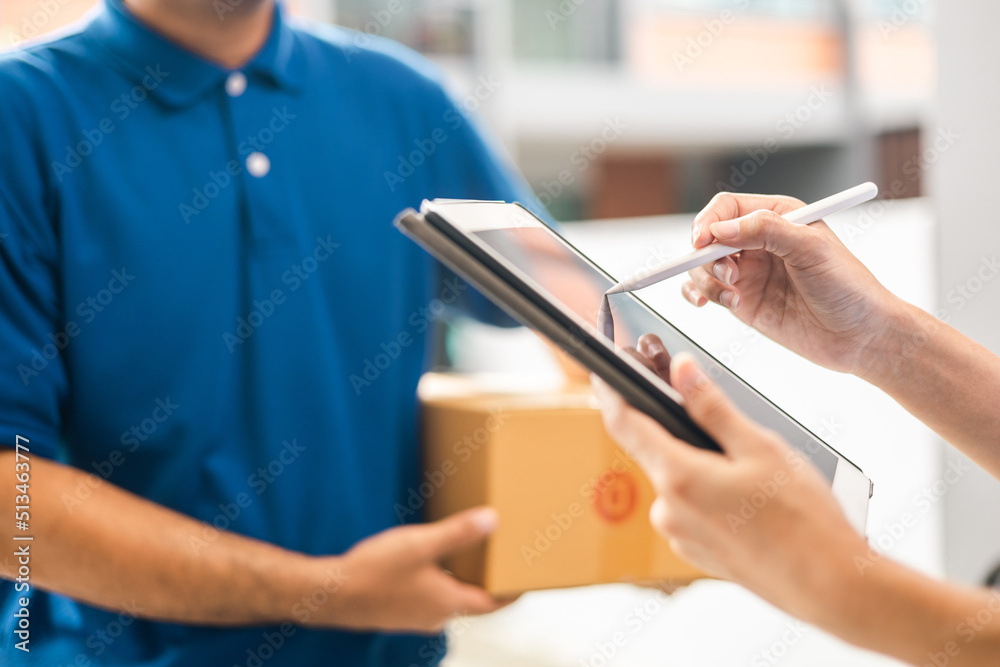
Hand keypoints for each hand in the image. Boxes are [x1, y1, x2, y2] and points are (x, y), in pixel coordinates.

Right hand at [311, 507, 509, 633]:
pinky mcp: (397, 612)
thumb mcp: (421, 544)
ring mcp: (415, 617)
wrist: (331, 596)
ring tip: (466, 555)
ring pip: (448, 599)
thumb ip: (458, 533)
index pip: (493, 603)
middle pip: (472, 601)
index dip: (511, 592)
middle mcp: (436, 616)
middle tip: (496, 559)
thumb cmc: (375, 572)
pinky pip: (428, 598)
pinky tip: (427, 563)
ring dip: (460, 580)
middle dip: (486, 581)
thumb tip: (493, 520)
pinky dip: (438, 581)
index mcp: (449, 603)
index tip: (525, 580)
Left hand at [591, 353, 866, 621]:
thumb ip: (712, 406)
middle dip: (680, 428)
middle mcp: (668, 510)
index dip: (611, 390)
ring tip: (756, 471)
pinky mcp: (697, 552)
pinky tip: (753, 500)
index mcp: (678, 478)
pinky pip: (693, 507)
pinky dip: (712, 493)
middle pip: (656, 450)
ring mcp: (680, 536)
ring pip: (679, 479)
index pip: (624, 423)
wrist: (832, 588)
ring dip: (704, 464)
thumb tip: (680, 369)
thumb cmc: (803, 519)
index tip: (606, 367)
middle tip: (722, 419)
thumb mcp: (760, 447)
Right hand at [685, 192, 899, 373]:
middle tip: (729, 276)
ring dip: (706, 280)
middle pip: (708, 238)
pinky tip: (710, 303)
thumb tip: (722, 229)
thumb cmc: (849, 287)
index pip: (727, 208)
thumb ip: (766, 231)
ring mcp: (749, 272)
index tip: (703, 241)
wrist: (860, 335)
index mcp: (778, 217)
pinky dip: (699, 294)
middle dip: (707, 257)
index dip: (709, 222)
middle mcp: (759, 241)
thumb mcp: (811, 248)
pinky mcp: (743, 300)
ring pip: (702, 266)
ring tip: (732, 297)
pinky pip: (706, 290)